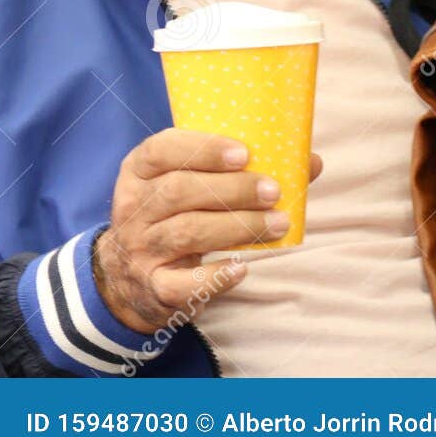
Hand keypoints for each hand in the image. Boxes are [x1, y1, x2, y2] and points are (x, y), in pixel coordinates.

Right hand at [92, 129, 324, 333]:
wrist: (128, 277)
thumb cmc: (170, 220)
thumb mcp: (185, 189)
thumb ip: (234, 171)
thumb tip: (307, 162)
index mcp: (137, 173)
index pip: (160, 150)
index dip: (202, 149)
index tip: (244, 153)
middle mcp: (133, 208)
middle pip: (179, 191)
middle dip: (232, 189)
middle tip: (272, 191)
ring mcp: (140, 249)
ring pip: (187, 232)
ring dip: (237, 227)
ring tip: (278, 224)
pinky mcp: (154, 287)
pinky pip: (183, 282)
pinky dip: (216, 276)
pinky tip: (242, 268)